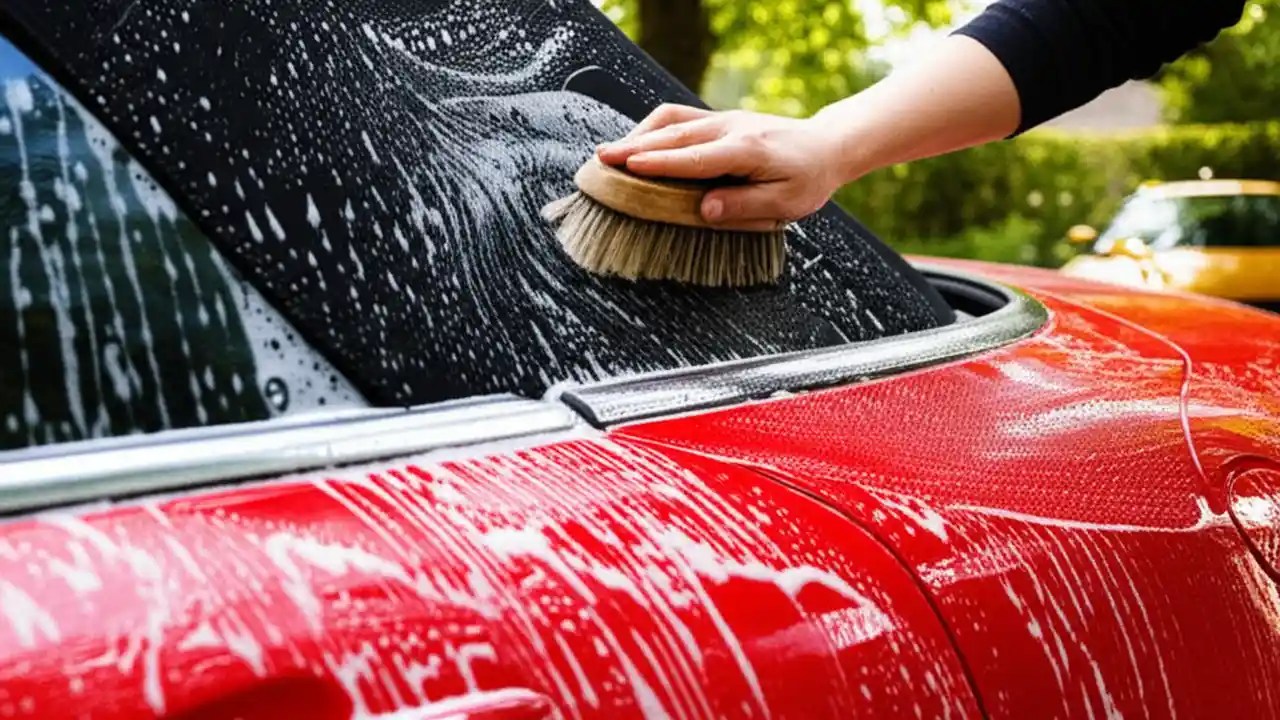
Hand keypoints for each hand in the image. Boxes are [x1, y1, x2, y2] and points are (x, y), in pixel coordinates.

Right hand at [595, 104, 849, 230]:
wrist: (825, 146)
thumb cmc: (807, 179)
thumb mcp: (786, 204)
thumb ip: (745, 206)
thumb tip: (705, 210)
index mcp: (746, 151)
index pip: (694, 157)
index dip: (659, 162)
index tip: (628, 166)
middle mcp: (730, 129)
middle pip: (674, 133)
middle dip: (634, 145)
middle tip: (601, 160)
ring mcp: (722, 120)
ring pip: (672, 120)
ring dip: (638, 134)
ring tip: (610, 153)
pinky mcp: (718, 120)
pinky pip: (679, 118)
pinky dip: (652, 129)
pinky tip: (637, 143)